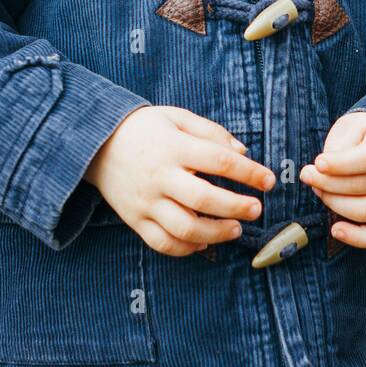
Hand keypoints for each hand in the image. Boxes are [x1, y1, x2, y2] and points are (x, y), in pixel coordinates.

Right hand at [84, 106, 275, 256]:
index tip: (269, 180)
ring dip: (216, 232)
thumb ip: (211, 132)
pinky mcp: (134, 220)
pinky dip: (186, 248)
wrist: (96, 144)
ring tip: (236, 230)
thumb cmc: (145, 129)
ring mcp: (146, 201)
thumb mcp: (177, 117)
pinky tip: (204, 241)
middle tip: (257, 209)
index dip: (249, 172)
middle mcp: (159, 176)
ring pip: (184, 227)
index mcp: (174, 147)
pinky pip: (162, 242)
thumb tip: (243, 152)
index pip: (219, 160)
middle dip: (236, 207)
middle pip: (204, 198)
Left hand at [299, 111, 365, 247]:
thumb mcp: (354, 125)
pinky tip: (336, 230)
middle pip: (362, 187)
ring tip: (318, 190)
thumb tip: (323, 171)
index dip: (340, 164)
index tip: (317, 163)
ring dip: (333, 203)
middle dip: (327, 183)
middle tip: (308, 175)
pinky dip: (356, 238)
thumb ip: (341, 145)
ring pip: (364, 212)